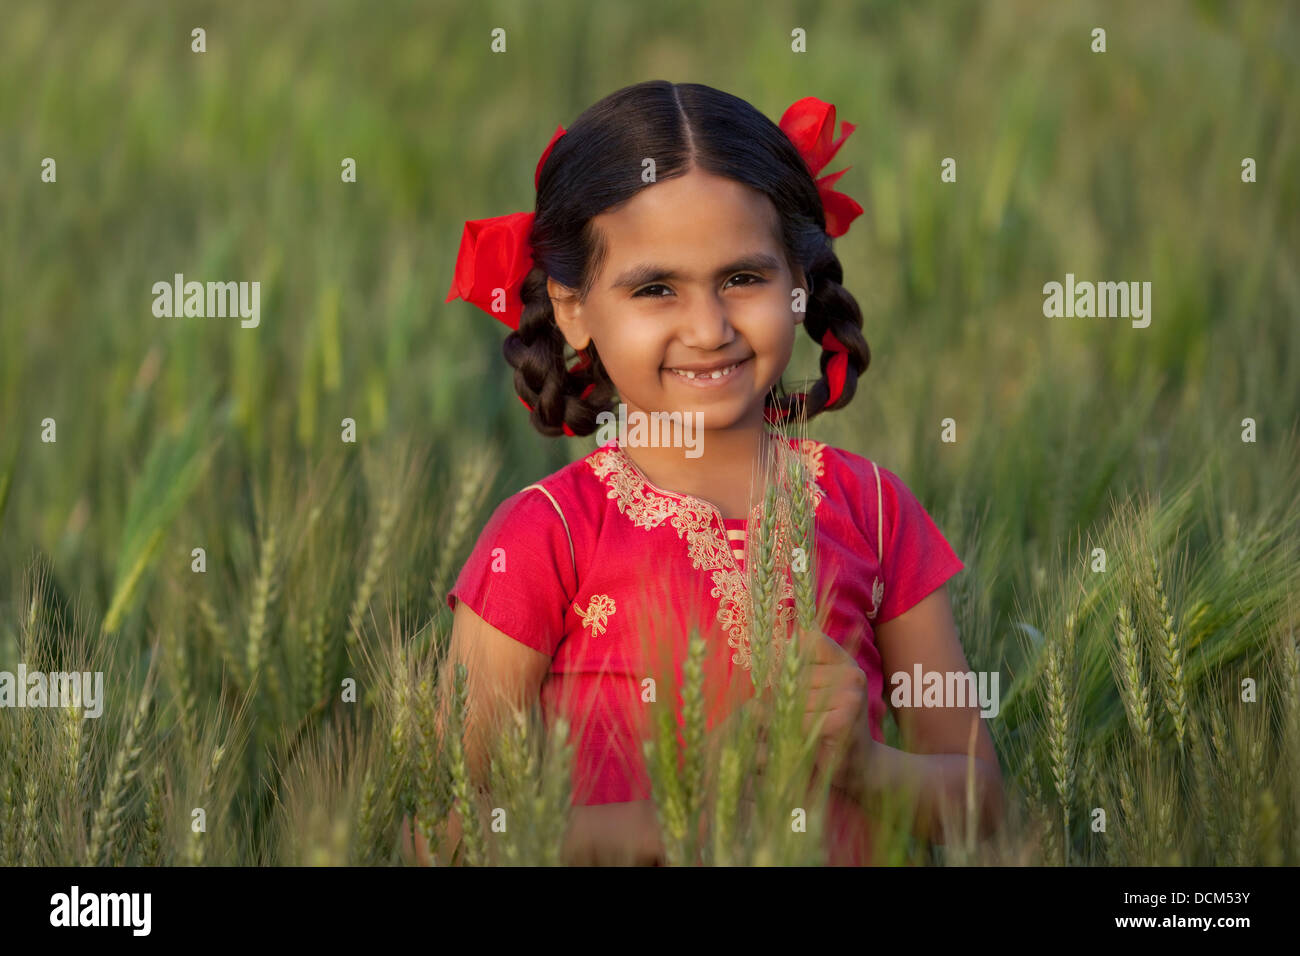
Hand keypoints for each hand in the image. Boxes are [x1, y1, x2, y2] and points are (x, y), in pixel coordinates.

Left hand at [797, 626, 870, 793]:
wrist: (858, 764)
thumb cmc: (830, 725)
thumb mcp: (818, 692)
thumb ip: (799, 671)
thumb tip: (769, 658)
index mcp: (845, 662)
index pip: (809, 640)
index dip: (791, 656)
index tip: (786, 673)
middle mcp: (851, 674)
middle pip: (794, 675)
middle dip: (783, 696)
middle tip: (797, 716)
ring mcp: (850, 696)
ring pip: (794, 700)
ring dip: (787, 717)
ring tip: (802, 729)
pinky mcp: (843, 721)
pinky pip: (800, 721)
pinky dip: (795, 733)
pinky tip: (808, 740)